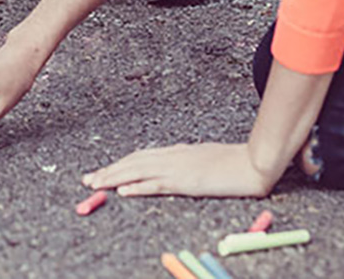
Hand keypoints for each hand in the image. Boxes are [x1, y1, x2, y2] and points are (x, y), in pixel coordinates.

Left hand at [82, 142, 277, 198]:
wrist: (255, 162)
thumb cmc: (236, 163)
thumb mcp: (207, 159)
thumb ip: (188, 162)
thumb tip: (174, 168)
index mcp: (179, 152)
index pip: (142, 156)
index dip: (121, 163)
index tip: (103, 170)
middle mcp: (175, 156)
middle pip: (135, 162)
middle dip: (109, 170)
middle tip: (88, 179)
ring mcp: (180, 168)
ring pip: (140, 171)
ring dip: (115, 177)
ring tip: (96, 184)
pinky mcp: (188, 181)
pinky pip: (158, 184)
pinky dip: (139, 186)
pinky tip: (124, 191)